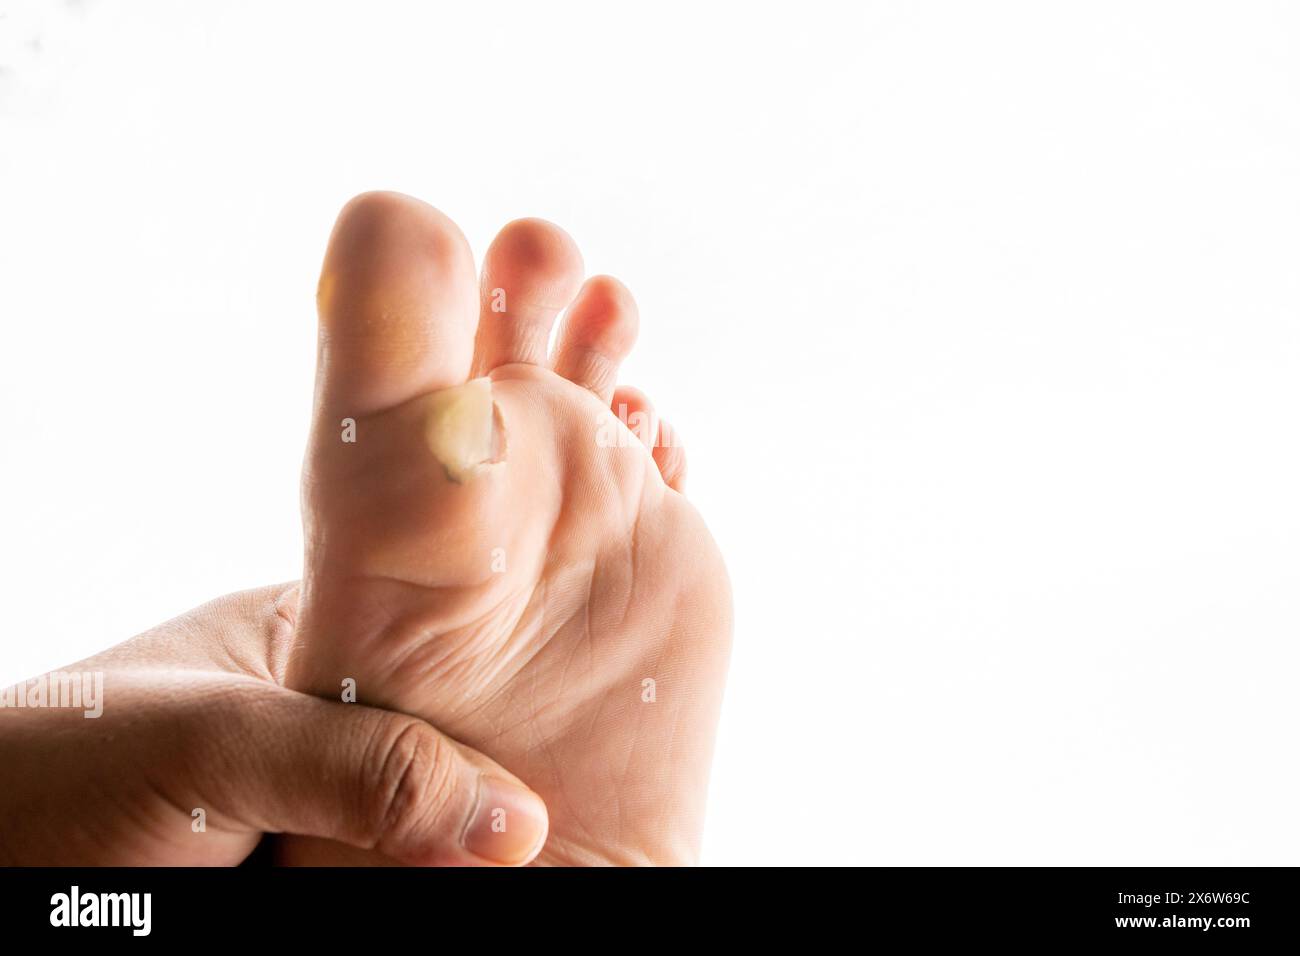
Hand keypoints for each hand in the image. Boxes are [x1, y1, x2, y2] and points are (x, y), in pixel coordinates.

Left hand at [0, 583, 547, 865]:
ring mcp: (320, 806)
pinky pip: (390, 871)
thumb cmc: (51, 768)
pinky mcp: (308, 869)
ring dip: (474, 850)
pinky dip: (432, 878)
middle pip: (451, 749)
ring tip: (582, 848)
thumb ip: (358, 764)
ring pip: (427, 828)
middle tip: (598, 804)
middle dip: (507, 783)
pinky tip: (495, 880)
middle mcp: (330, 722)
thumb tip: (512, 820)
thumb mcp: (210, 746)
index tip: (593, 712)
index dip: (521, 672)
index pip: (451, 641)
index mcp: (315, 640)